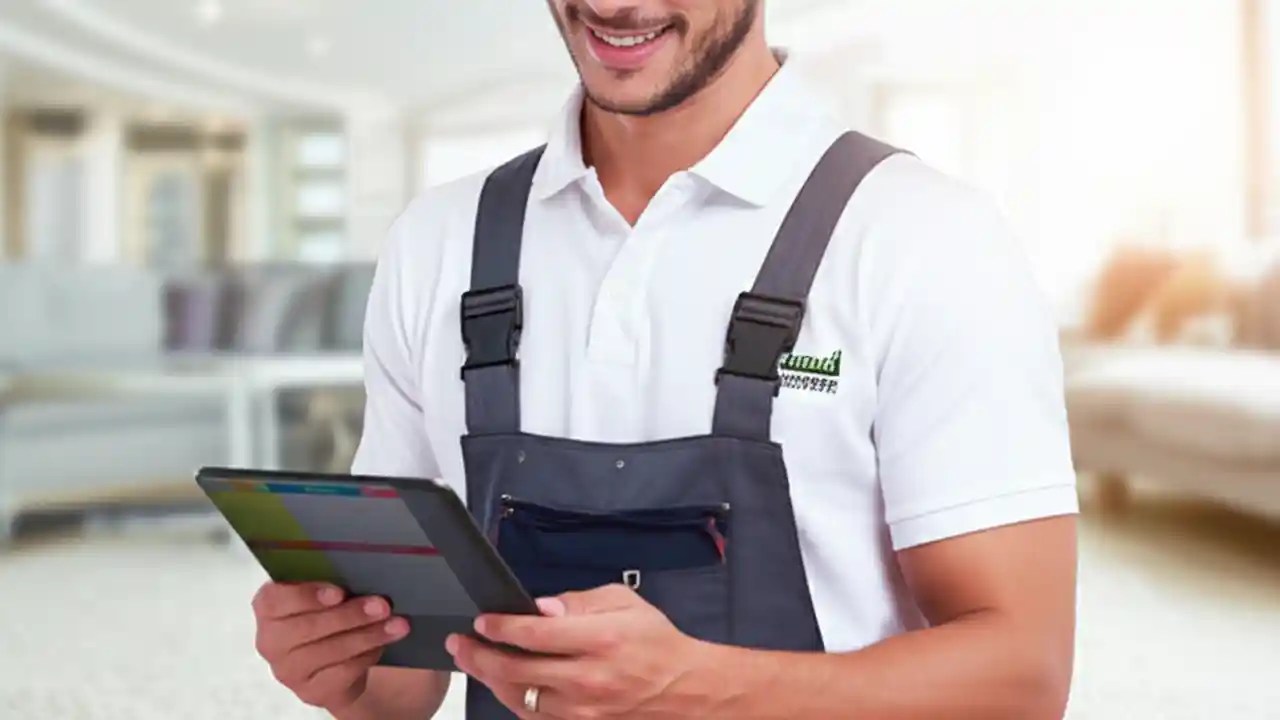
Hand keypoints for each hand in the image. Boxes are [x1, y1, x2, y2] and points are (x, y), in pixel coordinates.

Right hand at [252, 581, 409, 712]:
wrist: (336, 660)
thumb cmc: (329, 614)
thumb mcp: (326, 593)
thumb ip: (333, 580)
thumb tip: (365, 568)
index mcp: (269, 608)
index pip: (275, 600)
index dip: (306, 596)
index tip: (339, 593)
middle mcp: (271, 641)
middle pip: (307, 627)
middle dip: (350, 615)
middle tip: (382, 605)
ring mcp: (288, 670)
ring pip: (329, 652)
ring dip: (367, 636)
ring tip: (396, 624)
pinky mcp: (311, 691)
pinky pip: (342, 673)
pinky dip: (366, 656)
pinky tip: (382, 644)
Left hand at [447, 584, 713, 718]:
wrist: (685, 690)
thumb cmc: (655, 642)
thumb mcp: (624, 602)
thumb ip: (579, 602)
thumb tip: (539, 608)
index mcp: (598, 640)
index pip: (534, 635)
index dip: (501, 628)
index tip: (482, 621)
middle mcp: (586, 679)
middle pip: (516, 671)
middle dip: (479, 655)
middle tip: (459, 642)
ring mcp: (582, 711)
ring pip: (519, 699)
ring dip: (490, 680)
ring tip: (473, 661)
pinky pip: (536, 718)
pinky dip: (514, 702)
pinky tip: (503, 685)